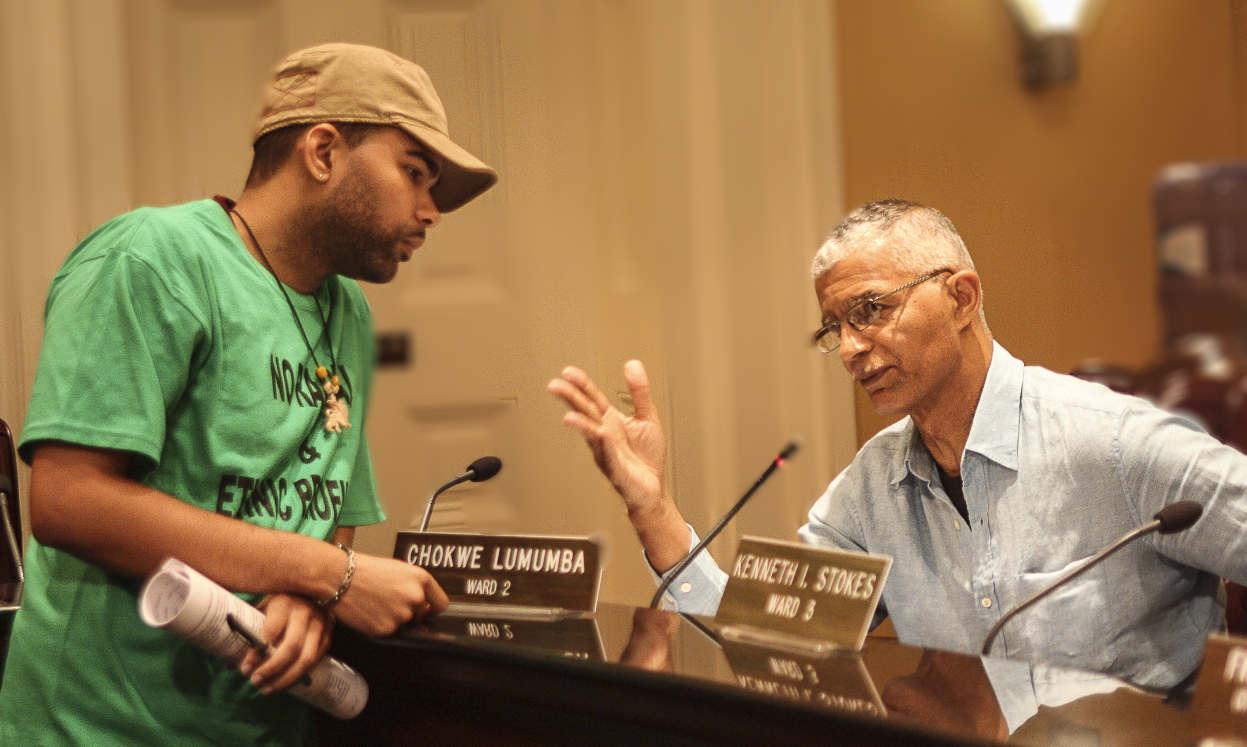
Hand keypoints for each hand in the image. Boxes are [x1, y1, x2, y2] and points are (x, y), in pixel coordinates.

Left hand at [240, 593, 330, 694]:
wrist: (312, 591)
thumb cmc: (280, 603)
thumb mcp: (264, 608)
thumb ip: (252, 632)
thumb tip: (231, 663)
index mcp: (284, 603)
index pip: (271, 632)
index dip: (257, 653)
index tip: (244, 669)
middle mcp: (305, 612)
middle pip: (290, 648)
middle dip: (272, 669)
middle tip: (255, 682)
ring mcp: (321, 624)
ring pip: (306, 659)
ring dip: (286, 679)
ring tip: (268, 689)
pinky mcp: (328, 636)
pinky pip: (315, 662)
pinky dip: (299, 676)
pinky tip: (285, 683)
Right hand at [331, 554, 449, 636]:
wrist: (340, 577)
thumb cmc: (365, 570)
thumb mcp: (399, 569)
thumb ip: (415, 585)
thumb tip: (423, 600)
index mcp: (421, 579)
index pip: (441, 603)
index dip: (432, 608)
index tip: (427, 610)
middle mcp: (416, 597)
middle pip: (421, 615)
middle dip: (408, 611)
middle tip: (388, 601)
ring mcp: (402, 615)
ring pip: (404, 624)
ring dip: (393, 618)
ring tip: (376, 604)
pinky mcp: (387, 629)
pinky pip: (388, 632)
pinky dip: (379, 625)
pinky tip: (370, 612)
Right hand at [548, 360, 666, 513]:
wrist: (653, 488)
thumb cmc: (646, 456)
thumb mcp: (647, 416)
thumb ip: (639, 392)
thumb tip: (632, 364)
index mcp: (610, 421)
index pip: (592, 398)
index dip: (581, 384)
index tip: (567, 372)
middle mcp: (604, 435)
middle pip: (585, 413)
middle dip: (571, 400)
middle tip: (554, 386)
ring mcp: (607, 452)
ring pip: (592, 435)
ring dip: (581, 425)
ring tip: (570, 416)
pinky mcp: (616, 469)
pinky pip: (609, 455)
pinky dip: (605, 444)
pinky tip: (601, 434)